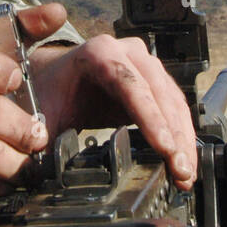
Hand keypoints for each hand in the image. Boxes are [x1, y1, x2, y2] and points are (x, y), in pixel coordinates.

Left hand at [19, 3, 196, 191]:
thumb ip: (41, 134)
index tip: (164, 148)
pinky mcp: (154, 82)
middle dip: (174, 135)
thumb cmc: (49, 90)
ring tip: (186, 174)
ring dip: (183, 139)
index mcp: (99, 52)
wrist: (54, 76)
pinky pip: (174, 108)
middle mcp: (127, 52)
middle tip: (181, 170)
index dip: (150, 118)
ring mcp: (145, 64)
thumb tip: (43, 164)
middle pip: (159, 94)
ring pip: (173, 101)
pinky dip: (181, 135)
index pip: (131, 85)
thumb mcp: (42, 111)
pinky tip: (184, 160)